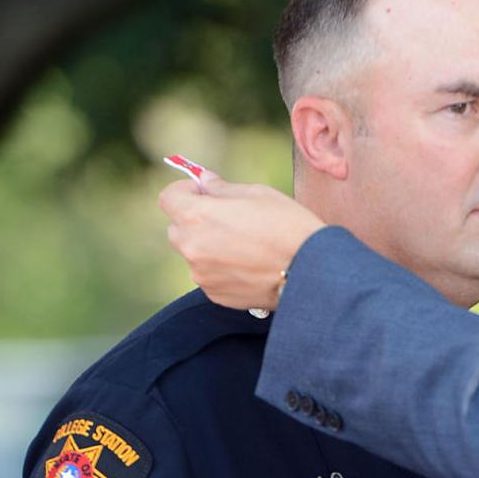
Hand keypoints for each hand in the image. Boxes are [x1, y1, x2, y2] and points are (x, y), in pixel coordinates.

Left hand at [160, 175, 322, 310]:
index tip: (202, 192)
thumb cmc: (287, 226)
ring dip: (209, 247)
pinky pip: (209, 276)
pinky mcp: (215, 295)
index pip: (168, 199)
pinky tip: (249, 265)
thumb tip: (204, 182)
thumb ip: (222, 188)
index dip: (184, 192)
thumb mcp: (257, 194)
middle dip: (194, 221)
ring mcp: (202, 275)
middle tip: (225, 219)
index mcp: (197, 216)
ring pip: (195, 254)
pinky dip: (221, 269)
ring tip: (244, 246)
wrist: (310, 271)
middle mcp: (192, 248)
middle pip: (177, 229)